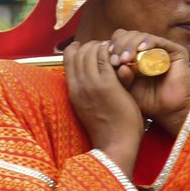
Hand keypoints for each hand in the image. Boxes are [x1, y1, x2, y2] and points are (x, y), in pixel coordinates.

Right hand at [64, 39, 146, 175]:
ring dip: (103, 47)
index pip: (68, 58)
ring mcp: (92, 84)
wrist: (115, 145)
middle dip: (91, 45)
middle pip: (79, 52)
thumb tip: (90, 76)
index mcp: (72, 90)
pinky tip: (121, 56)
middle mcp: (78, 84)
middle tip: (104, 47)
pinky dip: (112, 53)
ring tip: (113, 50)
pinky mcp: (108, 85)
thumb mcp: (86, 107)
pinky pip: (106, 59)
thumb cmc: (105, 128)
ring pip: (91, 52)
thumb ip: (87, 89)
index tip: (89, 49)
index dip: (79, 49)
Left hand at [107, 30, 189, 128]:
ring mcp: (160, 49)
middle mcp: (145, 49)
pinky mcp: (176, 51)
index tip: (106, 59)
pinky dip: (148, 42)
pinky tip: (141, 49)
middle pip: (126, 35)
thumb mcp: (124, 86)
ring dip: (130, 45)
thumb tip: (114, 62)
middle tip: (115, 59)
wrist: (168, 112)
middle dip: (118, 46)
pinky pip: (159, 41)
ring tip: (126, 58)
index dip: (110, 47)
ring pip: (139, 36)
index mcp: (131, 54)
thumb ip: (116, 74)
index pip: (116, 41)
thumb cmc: (144, 100)